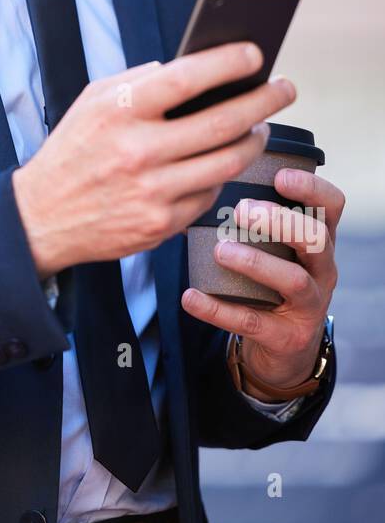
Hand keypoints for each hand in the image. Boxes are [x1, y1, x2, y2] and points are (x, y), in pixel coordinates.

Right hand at [12, 40, 296, 277]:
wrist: (41, 218)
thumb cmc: (73, 150)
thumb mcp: (92, 102)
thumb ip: (139, 80)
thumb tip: (195, 67)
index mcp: (120, 112)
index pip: (185, 78)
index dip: (227, 63)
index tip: (256, 53)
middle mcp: (138, 151)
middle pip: (221, 123)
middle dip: (264, 102)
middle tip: (285, 89)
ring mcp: (152, 192)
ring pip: (227, 163)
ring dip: (253, 141)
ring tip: (261, 126)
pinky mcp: (161, 225)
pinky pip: (209, 195)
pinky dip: (221, 175)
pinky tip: (221, 162)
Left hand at [181, 170, 343, 390]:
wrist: (287, 346)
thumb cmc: (275, 282)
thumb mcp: (278, 250)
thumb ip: (255, 222)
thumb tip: (201, 191)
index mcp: (320, 241)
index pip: (332, 207)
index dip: (312, 188)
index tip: (280, 176)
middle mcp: (322, 270)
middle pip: (316, 239)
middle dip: (280, 221)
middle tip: (241, 210)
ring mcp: (309, 305)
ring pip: (293, 280)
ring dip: (255, 262)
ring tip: (221, 251)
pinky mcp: (287, 337)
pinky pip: (252, 322)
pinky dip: (218, 309)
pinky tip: (191, 297)